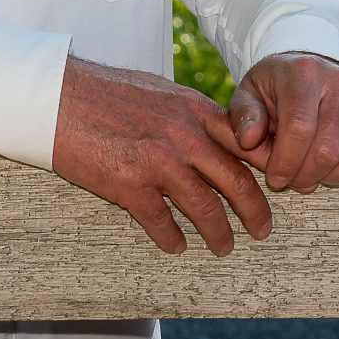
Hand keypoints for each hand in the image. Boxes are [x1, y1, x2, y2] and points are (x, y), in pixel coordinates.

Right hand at [51, 56, 270, 255]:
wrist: (58, 97)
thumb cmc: (104, 91)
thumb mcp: (159, 91)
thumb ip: (188, 113)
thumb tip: (212, 131)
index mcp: (193, 109)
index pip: (247, 142)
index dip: (269, 167)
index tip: (280, 185)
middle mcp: (184, 136)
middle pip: (236, 181)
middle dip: (256, 211)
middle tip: (263, 229)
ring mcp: (158, 162)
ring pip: (206, 208)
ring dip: (219, 234)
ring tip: (224, 247)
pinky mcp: (130, 185)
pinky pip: (162, 222)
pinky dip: (172, 239)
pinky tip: (176, 246)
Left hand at [227, 51, 338, 192]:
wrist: (314, 69)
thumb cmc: (277, 88)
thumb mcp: (249, 94)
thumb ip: (244, 117)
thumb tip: (249, 140)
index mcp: (304, 73)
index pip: (300, 128)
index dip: (285, 163)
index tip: (274, 178)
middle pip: (329, 149)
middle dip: (305, 176)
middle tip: (291, 180)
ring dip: (330, 179)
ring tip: (311, 174)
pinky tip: (333, 169)